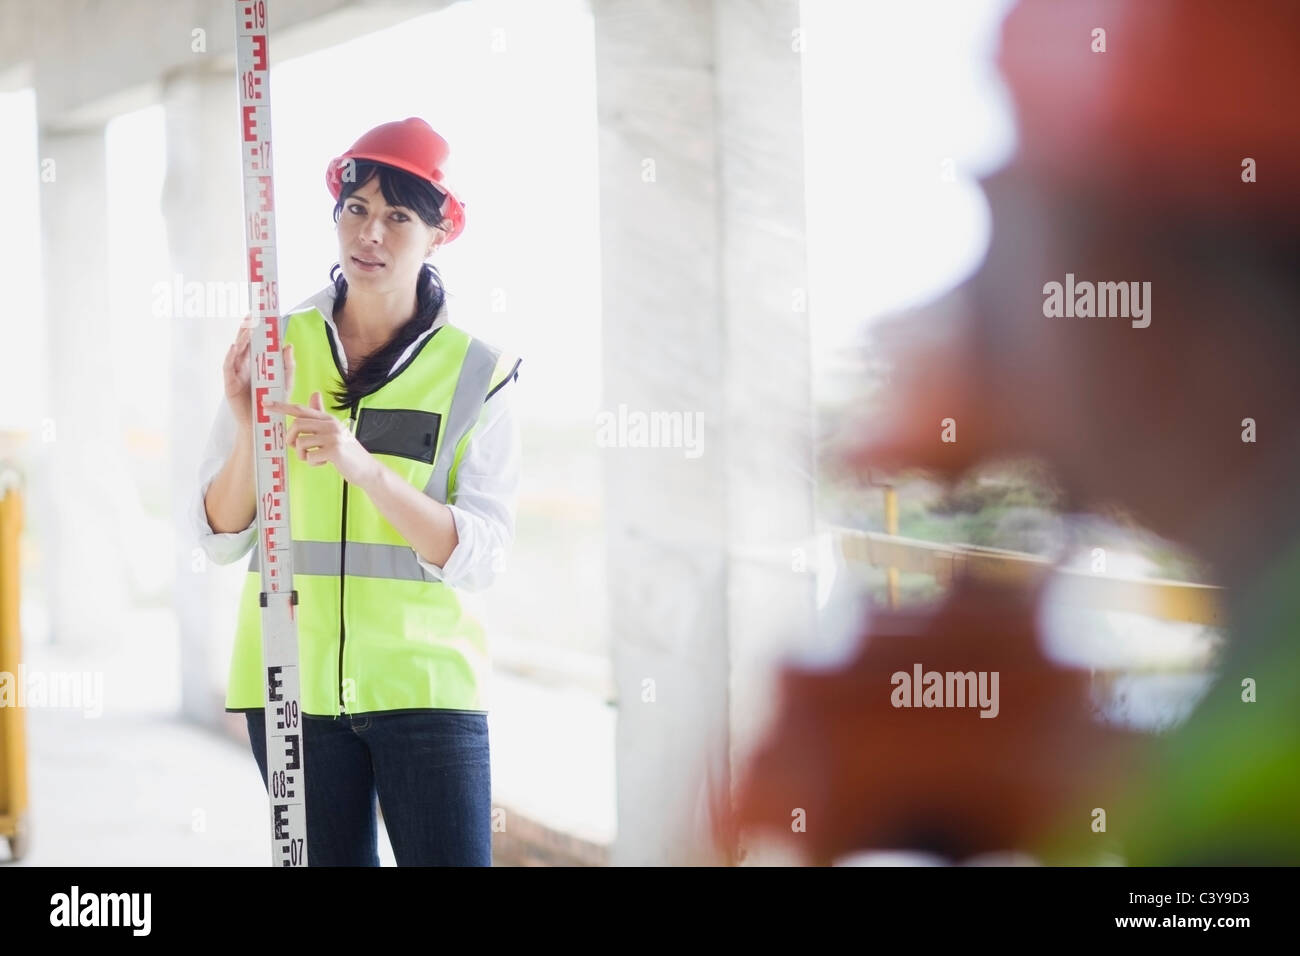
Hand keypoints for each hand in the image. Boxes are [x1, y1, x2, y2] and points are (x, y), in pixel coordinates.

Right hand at [224, 315, 294, 431]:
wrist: (263, 424)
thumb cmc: (273, 403)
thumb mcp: (285, 382)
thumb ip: (287, 365)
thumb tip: (288, 345)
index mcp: (257, 363)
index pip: (255, 343)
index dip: (257, 329)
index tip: (261, 314)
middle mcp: (245, 366)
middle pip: (244, 343)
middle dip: (247, 328)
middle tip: (252, 315)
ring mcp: (236, 373)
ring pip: (236, 352)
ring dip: (241, 339)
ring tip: (247, 327)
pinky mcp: (230, 383)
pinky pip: (228, 366)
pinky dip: (231, 355)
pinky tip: (235, 346)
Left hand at [265, 391, 378, 486]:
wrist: (366, 469)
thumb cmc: (348, 452)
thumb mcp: (335, 430)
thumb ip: (321, 415)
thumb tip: (315, 394)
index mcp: (328, 419)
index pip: (300, 409)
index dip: (281, 407)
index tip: (265, 404)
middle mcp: (330, 425)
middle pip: (297, 425)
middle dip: (291, 439)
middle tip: (297, 449)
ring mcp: (333, 437)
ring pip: (301, 443)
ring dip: (303, 455)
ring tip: (314, 458)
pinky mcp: (334, 451)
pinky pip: (310, 456)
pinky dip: (313, 463)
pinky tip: (324, 463)